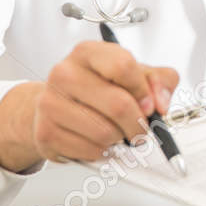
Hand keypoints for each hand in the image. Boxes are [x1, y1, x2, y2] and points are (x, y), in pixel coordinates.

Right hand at [0, 42, 180, 171]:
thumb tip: (160, 104)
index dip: (143, 90)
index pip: (123, 65)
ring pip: (105, 132)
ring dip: (120, 139)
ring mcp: (50, 103)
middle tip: (140, 129)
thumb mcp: (134, 75)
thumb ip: (159, 81)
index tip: (149, 105)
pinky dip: (103, 152)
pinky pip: (91, 150)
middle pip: (118, 104)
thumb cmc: (100, 88)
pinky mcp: (46, 132)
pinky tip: (98, 141)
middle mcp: (64, 73)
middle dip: (138, 124)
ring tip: (116, 133)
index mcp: (87, 53)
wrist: (58, 106)